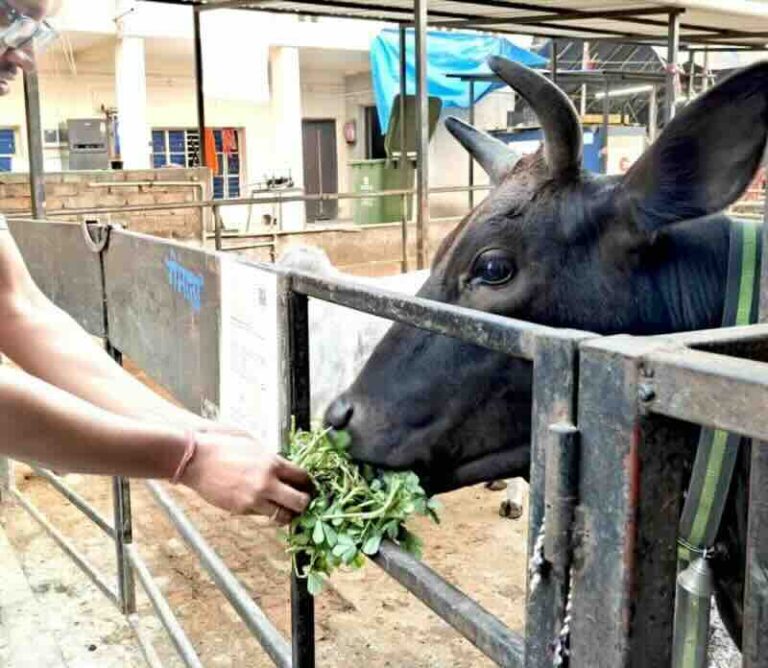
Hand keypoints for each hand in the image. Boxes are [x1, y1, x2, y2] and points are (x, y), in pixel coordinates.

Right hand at [179, 431, 312, 523]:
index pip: (302, 477)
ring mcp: (253, 499)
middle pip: (299, 502)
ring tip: (286, 508)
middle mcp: (266, 483)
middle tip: (302, 500)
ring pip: (282, 515)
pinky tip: (263, 503)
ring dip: (287, 513)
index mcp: (272, 463)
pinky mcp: (240, 509)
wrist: (194, 458)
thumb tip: (282, 467)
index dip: (308, 482)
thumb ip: (271, 458)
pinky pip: (261, 515)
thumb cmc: (222, 445)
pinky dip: (265, 511)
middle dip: (304, 502)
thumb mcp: (254, 444)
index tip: (308, 484)